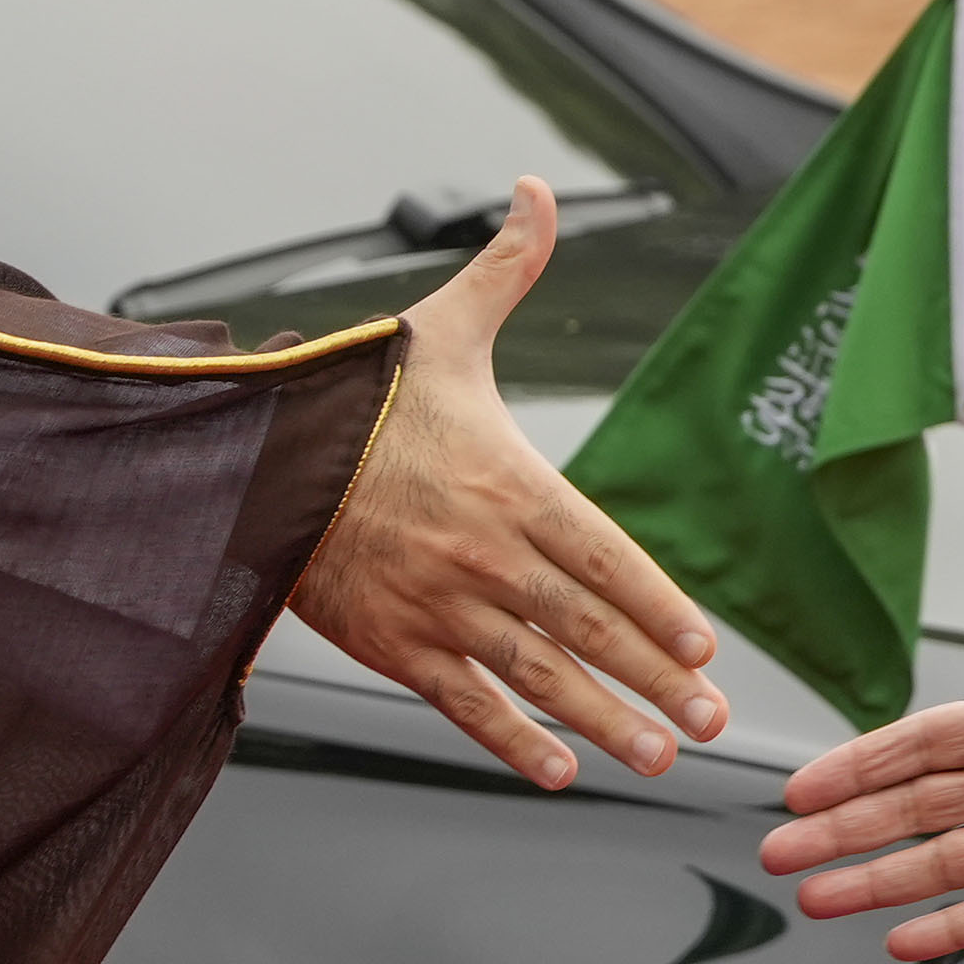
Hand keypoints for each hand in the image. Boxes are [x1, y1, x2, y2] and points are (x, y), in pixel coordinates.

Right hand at [295, 178, 729, 788]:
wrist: (255, 454)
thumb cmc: (358, 396)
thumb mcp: (442, 327)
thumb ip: (508, 268)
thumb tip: (538, 193)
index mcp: (511, 484)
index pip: (607, 557)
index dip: (659, 607)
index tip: (703, 649)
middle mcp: (484, 554)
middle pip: (587, 629)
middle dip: (654, 682)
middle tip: (707, 723)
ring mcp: (439, 605)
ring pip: (536, 677)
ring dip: (602, 722)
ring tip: (654, 757)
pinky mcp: (393, 641)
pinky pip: (464, 702)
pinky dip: (511, 741)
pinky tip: (557, 769)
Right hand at [756, 522, 963, 959]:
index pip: (927, 743)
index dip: (861, 764)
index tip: (803, 786)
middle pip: (917, 808)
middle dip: (846, 831)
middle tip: (780, 853)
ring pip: (948, 862)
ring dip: (881, 882)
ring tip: (816, 901)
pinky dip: (957, 927)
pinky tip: (903, 942)